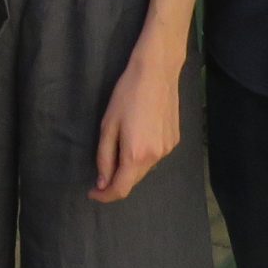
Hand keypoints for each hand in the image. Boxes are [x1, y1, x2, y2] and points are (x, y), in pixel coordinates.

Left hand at [92, 42, 183, 202]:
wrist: (157, 72)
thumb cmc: (127, 94)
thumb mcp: (108, 125)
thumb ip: (104, 157)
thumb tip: (103, 181)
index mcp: (136, 154)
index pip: (121, 189)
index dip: (105, 195)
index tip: (93, 192)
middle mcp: (155, 157)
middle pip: (133, 180)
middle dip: (116, 179)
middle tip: (102, 170)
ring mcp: (168, 149)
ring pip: (144, 168)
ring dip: (131, 165)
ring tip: (122, 141)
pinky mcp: (175, 140)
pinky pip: (155, 156)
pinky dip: (143, 154)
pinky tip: (139, 133)